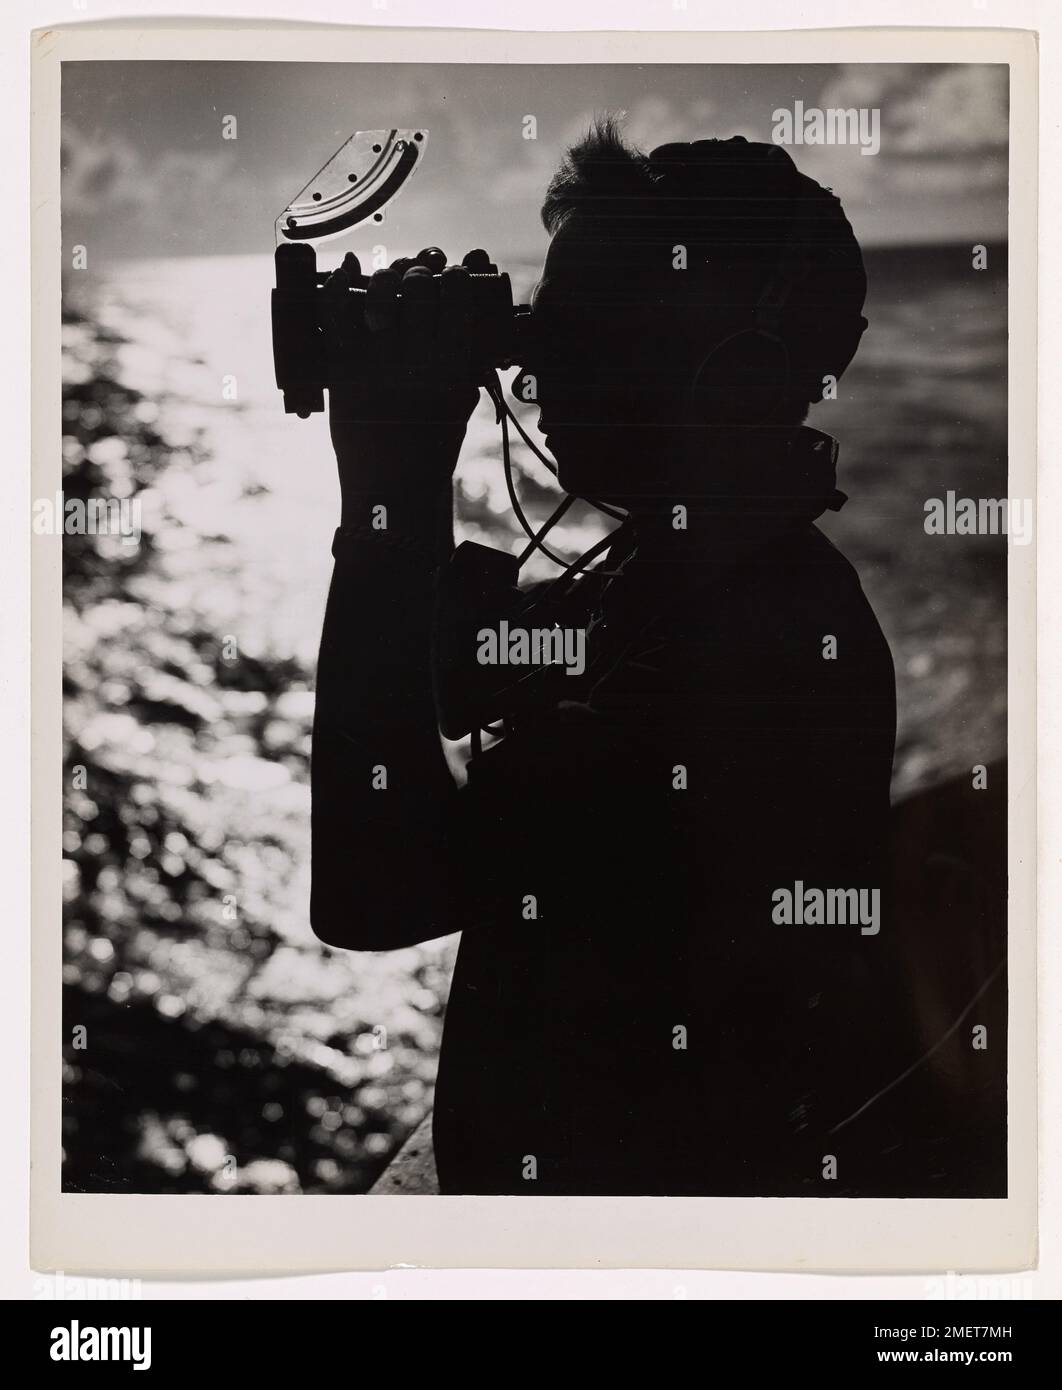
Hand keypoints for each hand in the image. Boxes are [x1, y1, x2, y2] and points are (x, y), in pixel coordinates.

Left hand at [326, 247, 493, 492]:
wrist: (392, 493)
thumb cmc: (429, 451)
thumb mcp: (460, 406)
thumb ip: (465, 365)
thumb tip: (464, 324)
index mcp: (453, 368)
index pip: (456, 298)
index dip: (452, 278)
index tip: (449, 277)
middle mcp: (418, 361)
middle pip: (418, 288)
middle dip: (417, 275)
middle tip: (414, 281)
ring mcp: (378, 364)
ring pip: (379, 292)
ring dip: (383, 279)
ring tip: (384, 285)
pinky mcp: (343, 372)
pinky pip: (336, 314)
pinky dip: (334, 289)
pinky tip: (341, 279)